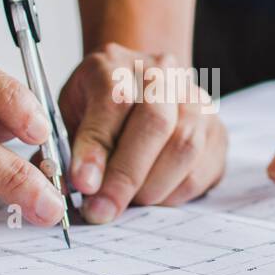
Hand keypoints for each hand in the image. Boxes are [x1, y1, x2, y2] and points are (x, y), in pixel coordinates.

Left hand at [59, 43, 226, 222]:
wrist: (140, 84)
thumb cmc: (99, 104)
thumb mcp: (70, 113)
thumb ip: (63, 148)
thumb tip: (57, 189)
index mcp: (116, 63)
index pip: (113, 100)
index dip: (97, 147)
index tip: (83, 185)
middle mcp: (162, 73)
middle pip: (155, 122)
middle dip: (126, 176)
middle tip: (102, 210)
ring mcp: (197, 99)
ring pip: (184, 146)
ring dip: (151, 186)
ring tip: (127, 202)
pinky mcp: (218, 129)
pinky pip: (202, 169)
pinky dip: (174, 192)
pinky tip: (152, 195)